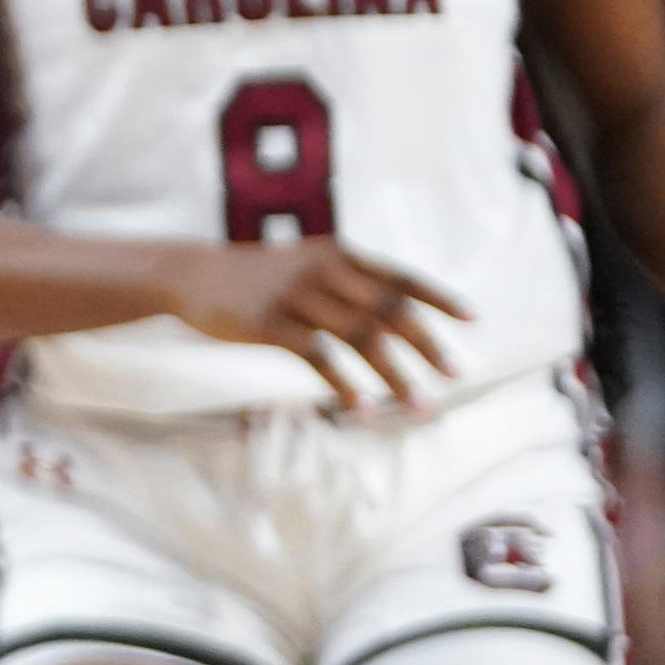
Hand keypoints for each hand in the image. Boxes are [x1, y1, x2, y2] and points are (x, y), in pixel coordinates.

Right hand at [161, 238, 465, 406]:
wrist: (192, 276)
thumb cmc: (256, 278)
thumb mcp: (305, 266)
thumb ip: (347, 284)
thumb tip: (398, 316)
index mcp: (338, 255)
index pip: (400, 276)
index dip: (438, 297)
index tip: (472, 319)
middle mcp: (324, 270)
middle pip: (389, 309)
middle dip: (426, 344)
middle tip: (456, 374)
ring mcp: (297, 296)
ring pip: (361, 339)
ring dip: (395, 377)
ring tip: (420, 406)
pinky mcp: (270, 324)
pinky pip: (319, 358)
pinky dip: (346, 386)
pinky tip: (365, 409)